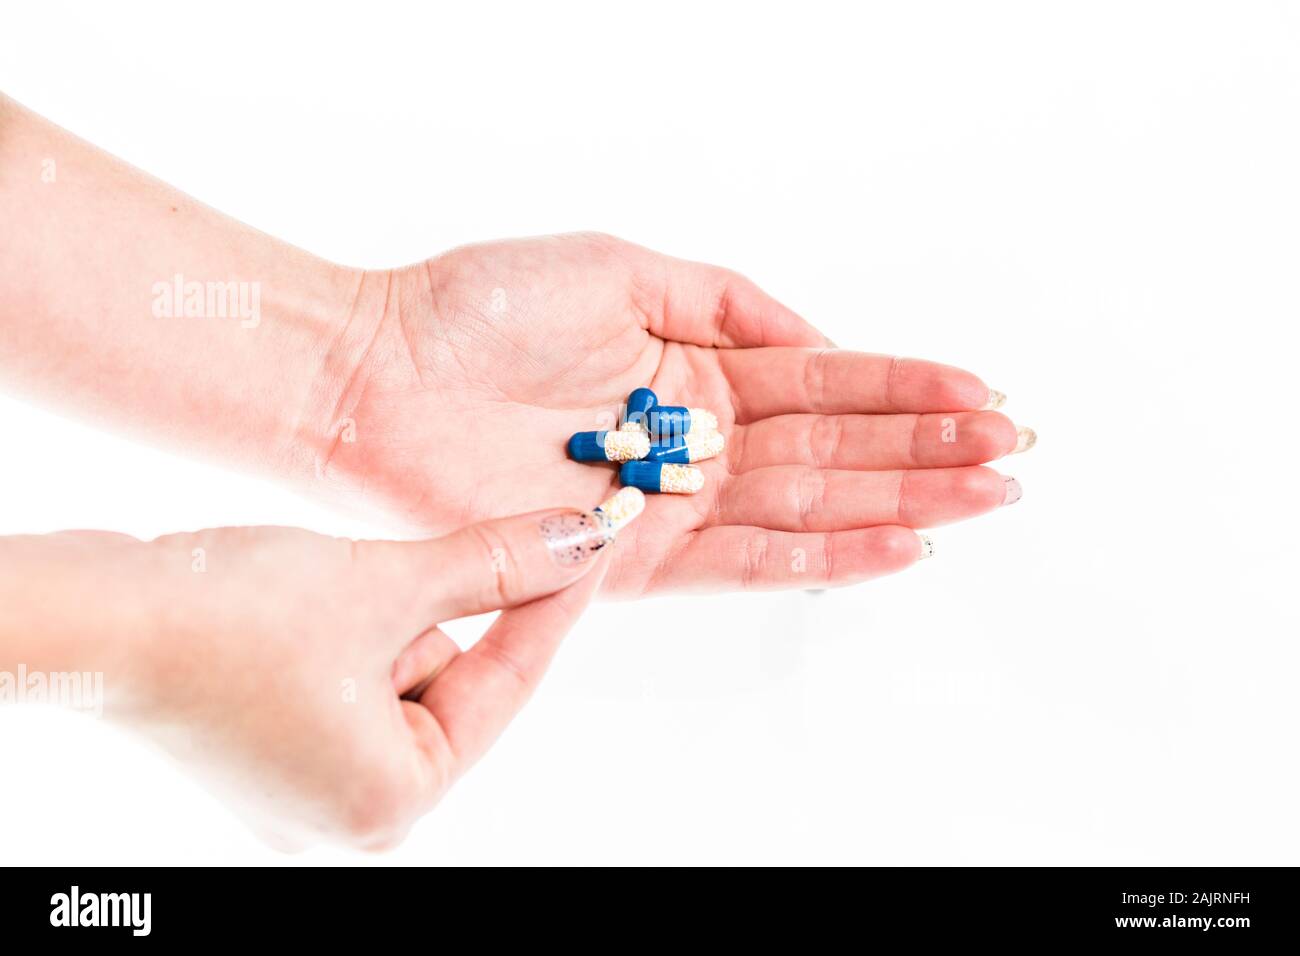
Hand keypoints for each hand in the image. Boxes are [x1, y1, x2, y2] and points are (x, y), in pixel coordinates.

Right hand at [2, 491, 640, 849]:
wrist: (86, 620)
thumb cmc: (227, 620)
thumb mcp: (385, 584)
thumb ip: (493, 566)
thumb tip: (584, 541)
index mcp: (389, 801)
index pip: (504, 689)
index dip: (550, 606)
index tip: (591, 547)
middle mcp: (347, 813)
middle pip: (444, 685)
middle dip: (442, 612)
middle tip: (436, 555)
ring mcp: (301, 787)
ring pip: (394, 674)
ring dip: (389, 614)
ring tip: (332, 586)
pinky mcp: (266, 750)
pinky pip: (344, 680)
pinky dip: (350, 629)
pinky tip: (307, 599)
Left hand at [314, 233, 1029, 595]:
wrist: (376, 374)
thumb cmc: (479, 307)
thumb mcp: (621, 265)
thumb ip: (728, 302)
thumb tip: (821, 340)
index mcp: (695, 371)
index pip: (824, 384)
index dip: (905, 389)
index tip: (981, 392)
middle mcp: (694, 444)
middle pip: (833, 452)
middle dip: (926, 450)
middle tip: (1014, 452)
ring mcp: (669, 503)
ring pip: (807, 507)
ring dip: (901, 501)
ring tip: (986, 493)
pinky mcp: (634, 557)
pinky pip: (745, 560)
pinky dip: (823, 555)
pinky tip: (897, 545)